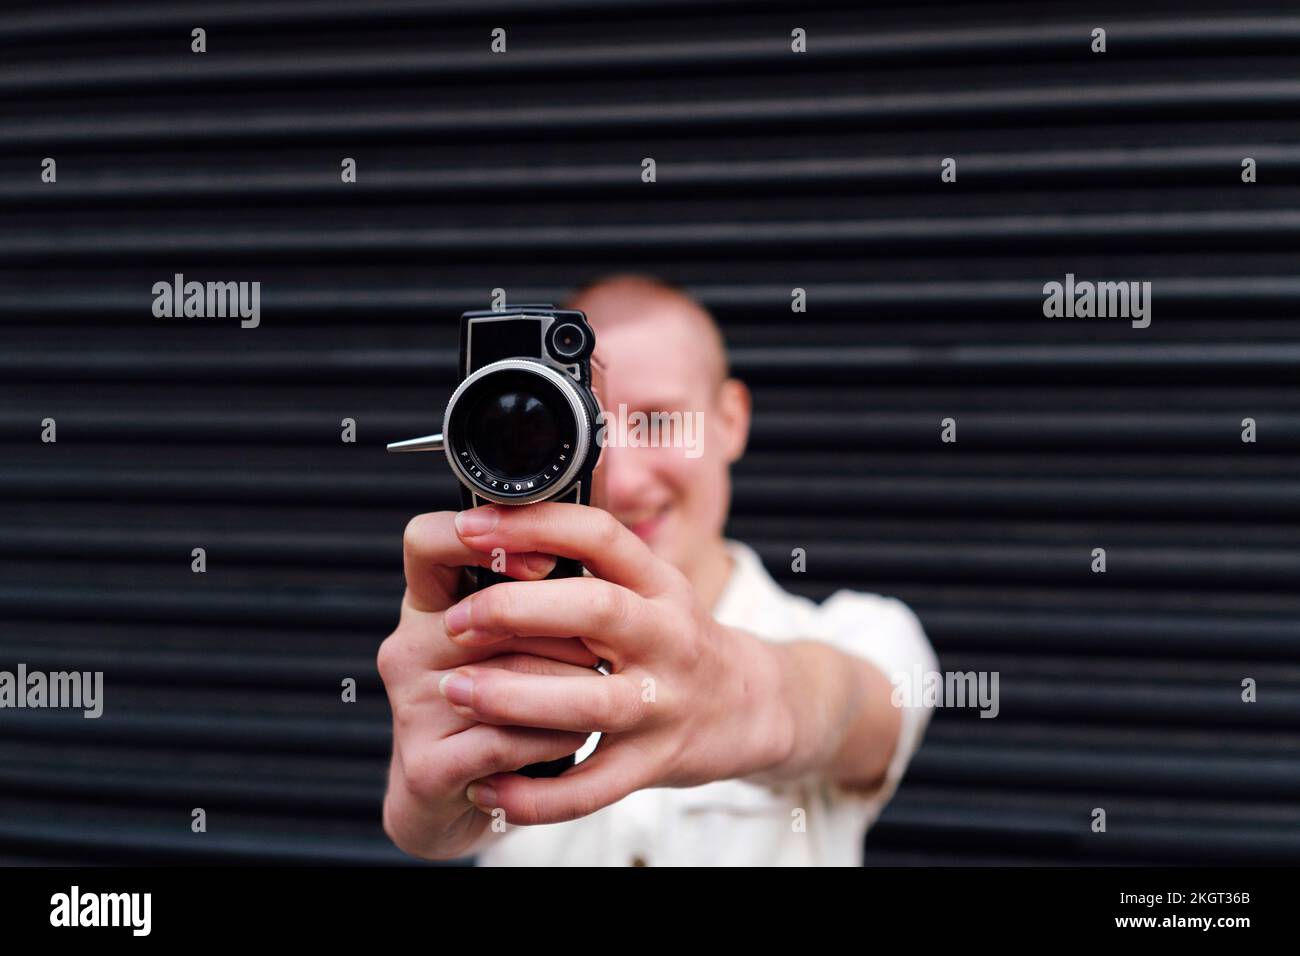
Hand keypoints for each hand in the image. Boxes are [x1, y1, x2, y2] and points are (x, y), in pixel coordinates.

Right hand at [377, 511, 602, 859]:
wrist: (464, 804)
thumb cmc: (508, 701)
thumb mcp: (521, 632)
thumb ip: (547, 571)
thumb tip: (598, 481)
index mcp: (432, 600)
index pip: (428, 540)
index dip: (486, 543)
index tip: (545, 563)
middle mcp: (411, 645)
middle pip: (492, 615)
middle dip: (565, 636)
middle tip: (601, 654)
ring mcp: (410, 706)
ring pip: (508, 681)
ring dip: (570, 691)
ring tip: (597, 699)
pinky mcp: (424, 766)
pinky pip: (504, 741)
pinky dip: (551, 741)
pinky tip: (571, 742)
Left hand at [435, 502, 793, 825]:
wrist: (748, 706)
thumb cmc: (674, 639)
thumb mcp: (649, 586)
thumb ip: (590, 560)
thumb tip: (503, 518)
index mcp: (658, 583)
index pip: (599, 536)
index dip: (534, 526)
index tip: (469, 529)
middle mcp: (667, 636)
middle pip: (596, 610)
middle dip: (516, 610)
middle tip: (455, 620)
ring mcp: (664, 703)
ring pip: (589, 703)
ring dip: (515, 698)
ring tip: (456, 691)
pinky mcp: (656, 762)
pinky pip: (592, 787)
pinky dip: (536, 796)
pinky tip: (488, 788)